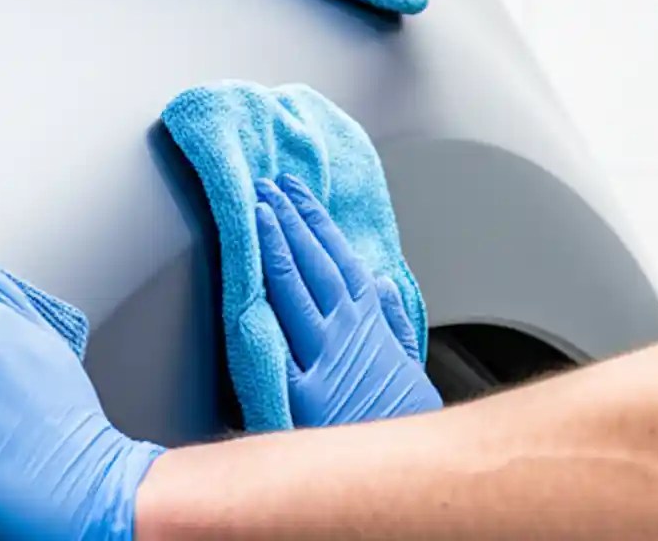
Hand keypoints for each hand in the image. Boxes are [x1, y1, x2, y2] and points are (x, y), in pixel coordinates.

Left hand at [254, 175, 441, 425]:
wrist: (406, 473)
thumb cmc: (404, 422)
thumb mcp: (406, 364)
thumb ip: (392, 321)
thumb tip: (383, 283)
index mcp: (370, 321)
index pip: (337, 256)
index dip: (314, 219)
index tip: (295, 191)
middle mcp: (347, 331)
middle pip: (314, 262)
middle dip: (290, 218)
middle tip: (267, 184)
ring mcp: (325, 358)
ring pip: (297, 287)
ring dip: (277, 243)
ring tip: (258, 208)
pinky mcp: (302, 393)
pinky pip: (276, 340)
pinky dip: (265, 305)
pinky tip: (250, 276)